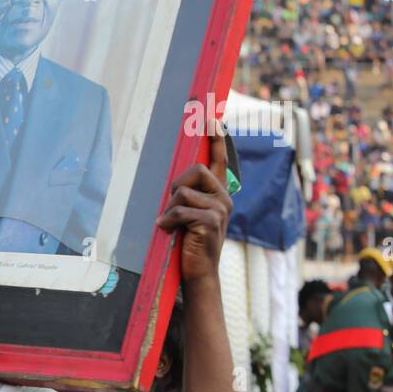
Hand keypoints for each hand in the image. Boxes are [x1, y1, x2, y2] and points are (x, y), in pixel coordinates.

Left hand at [156, 115, 232, 281]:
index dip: (216, 139)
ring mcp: (220, 210)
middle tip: (172, 209)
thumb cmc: (189, 243)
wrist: (199, 273)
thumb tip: (174, 183)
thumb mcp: (190, 216)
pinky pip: (179, 210)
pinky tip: (168, 232)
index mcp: (220, 194)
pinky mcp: (211, 222)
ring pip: (183, 191)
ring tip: (172, 226)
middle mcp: (224, 198)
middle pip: (196, 170)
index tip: (210, 118)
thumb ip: (189, 197)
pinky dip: (168, 221)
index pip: (219, 161)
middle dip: (177, 187)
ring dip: (170, 209)